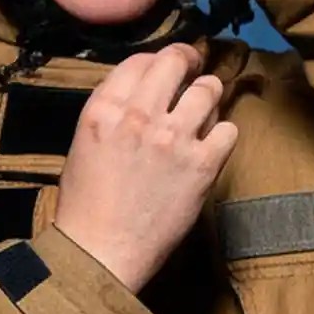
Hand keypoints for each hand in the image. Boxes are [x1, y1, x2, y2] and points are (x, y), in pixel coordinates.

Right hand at [54, 44, 238, 292]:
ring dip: (208, 97)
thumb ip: (113, 112)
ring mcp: (175, 139)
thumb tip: (144, 95)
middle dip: (188, 62)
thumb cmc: (86, 207)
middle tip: (193, 73)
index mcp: (105, 109)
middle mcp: (141, 116)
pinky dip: (222, 136)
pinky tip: (210, 147)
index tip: (167, 71)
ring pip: (209, 90)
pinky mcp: (203, 166)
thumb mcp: (83, 144)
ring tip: (203, 112)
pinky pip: (229, 130)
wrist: (101, 252)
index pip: (141, 60)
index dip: (158, 62)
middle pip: (176, 61)